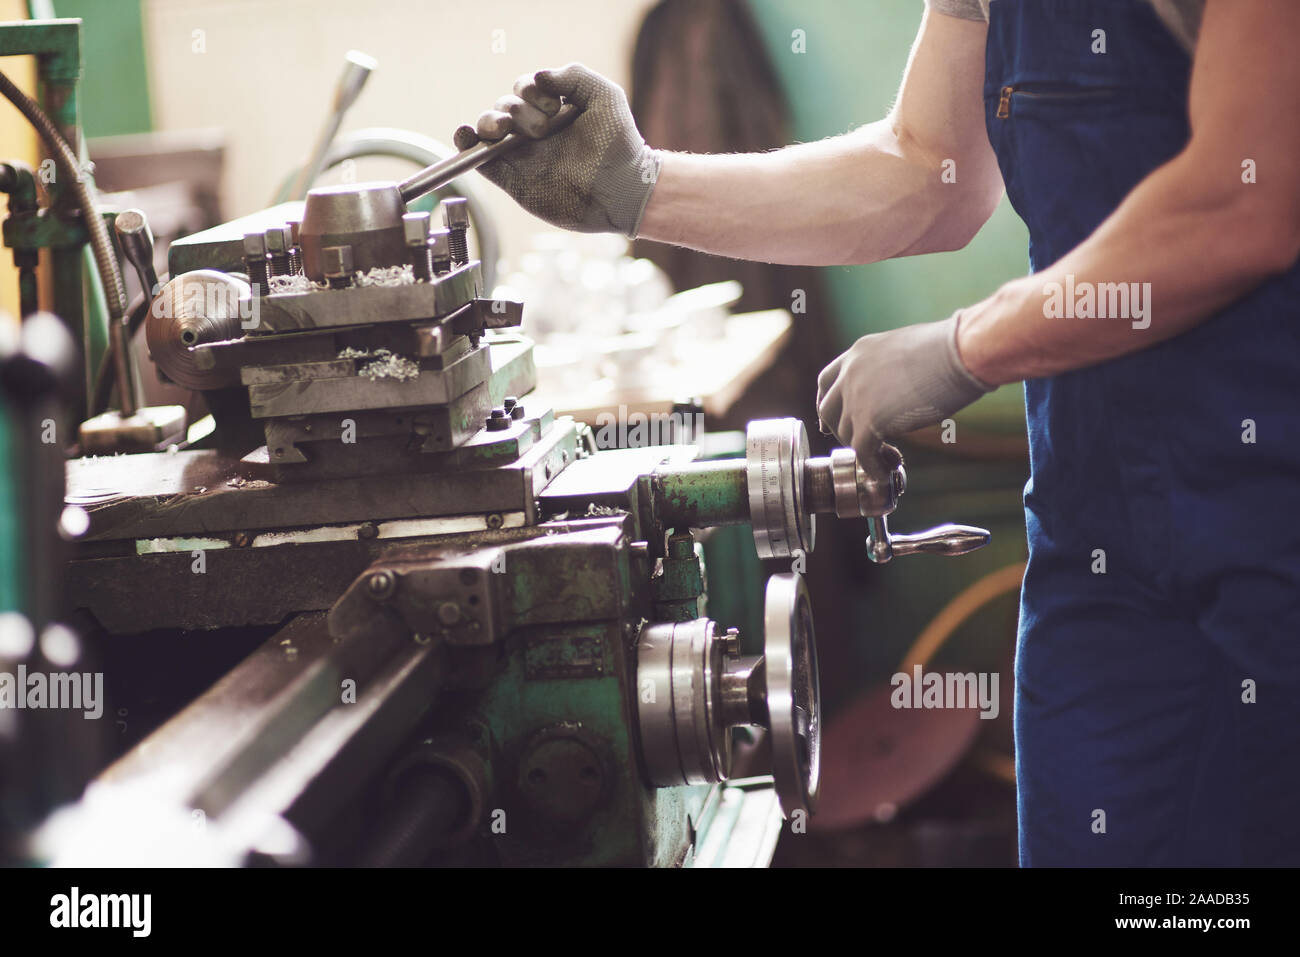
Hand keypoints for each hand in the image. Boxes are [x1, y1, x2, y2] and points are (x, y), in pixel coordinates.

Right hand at [454, 63, 659, 236]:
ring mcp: (522, 155)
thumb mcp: (605, 97)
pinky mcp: (514, 180)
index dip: (531, 92)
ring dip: (488, 122)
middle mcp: (534, 131)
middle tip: (541, 129)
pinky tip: (464, 136)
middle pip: (504, 108)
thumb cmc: (619, 144)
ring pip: (488, 130)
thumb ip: (573, 75)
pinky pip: (482, 161)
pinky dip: (467, 146)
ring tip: (502, 129)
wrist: (623, 189)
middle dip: (516, 111)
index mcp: (552, 110)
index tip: (555, 107)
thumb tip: (537, 77)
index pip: (525, 89)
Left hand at [816, 314, 991, 479]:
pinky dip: (871, 466)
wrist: (959, 352)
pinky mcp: (870, 420)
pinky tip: (884, 473)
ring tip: (885, 458)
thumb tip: (896, 389)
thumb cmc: (948, 348)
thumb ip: (888, 369)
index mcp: (858, 353)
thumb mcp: (904, 350)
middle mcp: (850, 373)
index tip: (830, 420)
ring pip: (845, 434)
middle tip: (858, 444)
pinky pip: (861, 452)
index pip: (826, 382)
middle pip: (828, 410)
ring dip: (862, 450)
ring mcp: (856, 397)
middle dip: (839, 430)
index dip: (826, 404)